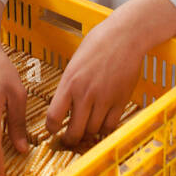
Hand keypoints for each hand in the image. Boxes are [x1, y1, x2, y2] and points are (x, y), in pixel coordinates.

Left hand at [46, 9, 147, 145]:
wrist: (124, 36)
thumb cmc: (98, 43)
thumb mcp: (75, 62)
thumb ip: (69, 84)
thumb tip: (65, 102)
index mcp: (69, 82)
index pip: (54, 117)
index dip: (52, 129)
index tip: (53, 130)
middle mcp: (85, 94)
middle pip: (74, 131)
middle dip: (70, 139)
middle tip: (69, 138)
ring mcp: (104, 99)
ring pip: (93, 131)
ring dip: (88, 135)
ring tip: (86, 131)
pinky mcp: (120, 101)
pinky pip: (110, 126)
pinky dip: (105, 130)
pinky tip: (102, 125)